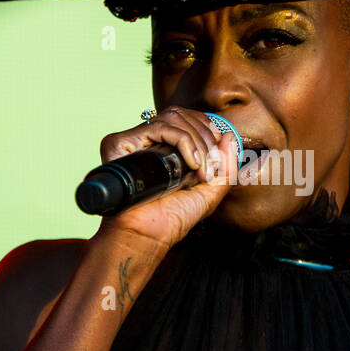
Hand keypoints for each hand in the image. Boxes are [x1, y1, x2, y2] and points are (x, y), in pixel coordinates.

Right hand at [95, 107, 240, 252]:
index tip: (219, 154)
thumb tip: (229, 135)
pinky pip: (160, 127)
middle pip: (182, 115)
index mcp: (165, 148)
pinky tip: (191, 165)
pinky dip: (183, 142)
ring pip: (173, 118)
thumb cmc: (173, 218)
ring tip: (201, 170)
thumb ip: (225, 166)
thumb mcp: (210, 192)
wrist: (148, 235)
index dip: (208, 129)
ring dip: (197, 142)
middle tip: (211, 167)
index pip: (188, 119)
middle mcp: (148, 141)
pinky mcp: (120, 143)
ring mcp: (133, 140)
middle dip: (206, 138)